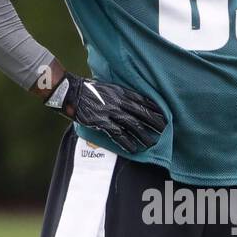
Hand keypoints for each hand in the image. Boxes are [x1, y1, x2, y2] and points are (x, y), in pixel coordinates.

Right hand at [47, 71, 167, 153]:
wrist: (71, 92)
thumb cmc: (89, 90)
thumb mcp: (109, 87)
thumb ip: (121, 95)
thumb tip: (132, 103)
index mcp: (121, 92)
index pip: (144, 101)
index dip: (155, 110)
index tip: (164, 116)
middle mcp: (119, 101)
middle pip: (142, 114)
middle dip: (154, 124)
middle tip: (164, 132)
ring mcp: (111, 112)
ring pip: (133, 125)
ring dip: (143, 136)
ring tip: (151, 144)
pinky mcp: (101, 122)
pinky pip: (118, 134)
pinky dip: (127, 142)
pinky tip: (134, 149)